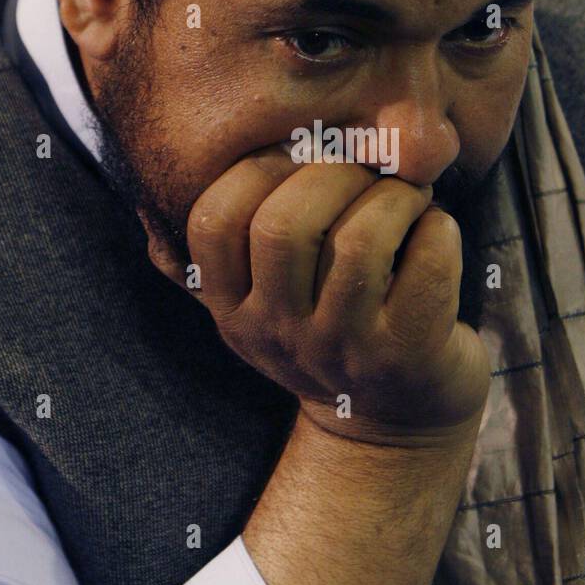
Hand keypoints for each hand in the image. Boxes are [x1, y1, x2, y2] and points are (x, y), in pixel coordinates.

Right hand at [140, 145, 490, 443]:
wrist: (394, 424)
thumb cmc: (330, 331)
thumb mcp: (259, 308)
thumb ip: (220, 258)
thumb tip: (146, 212)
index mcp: (234, 308)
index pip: (213, 222)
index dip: (258, 168)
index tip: (301, 159)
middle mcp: (280, 332)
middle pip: (284, 224)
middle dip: (335, 173)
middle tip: (369, 172)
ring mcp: (344, 348)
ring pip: (359, 241)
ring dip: (394, 197)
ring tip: (408, 200)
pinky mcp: (409, 354)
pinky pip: (428, 262)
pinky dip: (439, 228)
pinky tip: (435, 233)